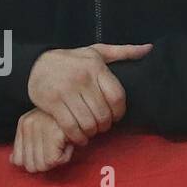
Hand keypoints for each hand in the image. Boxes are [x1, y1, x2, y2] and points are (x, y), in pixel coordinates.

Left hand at [10, 109, 74, 173]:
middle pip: (31, 166)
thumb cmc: (66, 119)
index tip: (48, 151)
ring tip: (65, 145)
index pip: (18, 160)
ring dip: (57, 160)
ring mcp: (41, 128)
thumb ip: (27, 143)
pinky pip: (55, 160)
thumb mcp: (43, 127)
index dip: (35, 161)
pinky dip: (65, 157)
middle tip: (58, 149)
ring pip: (42, 165)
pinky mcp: (54, 133)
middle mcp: (29, 125)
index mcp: (24, 123)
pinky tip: (70, 144)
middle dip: (47, 162)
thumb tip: (13, 160)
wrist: (85, 105)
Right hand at [26, 43, 152, 144]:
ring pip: (87, 122)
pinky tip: (80, 137)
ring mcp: (66, 91)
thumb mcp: (98, 51)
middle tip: (103, 126)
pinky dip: (77, 137)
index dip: (120, 112)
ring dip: (92, 132)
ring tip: (92, 132)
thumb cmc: (73, 60)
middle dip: (106, 125)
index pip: (117, 96)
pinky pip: (69, 126)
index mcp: (96, 67)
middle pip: (103, 113)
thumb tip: (149, 49)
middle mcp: (82, 79)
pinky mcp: (52, 103)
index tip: (117, 116)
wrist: (37, 63)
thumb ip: (124, 51)